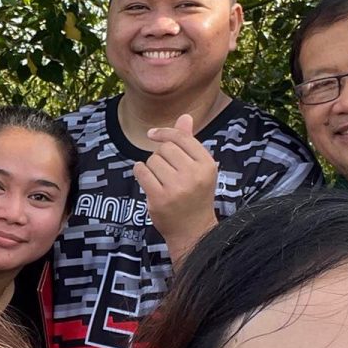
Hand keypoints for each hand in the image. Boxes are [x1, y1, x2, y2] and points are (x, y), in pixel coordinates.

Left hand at [135, 113, 218, 257]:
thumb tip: (185, 116)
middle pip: (164, 148)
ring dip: (151, 167)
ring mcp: (176, 187)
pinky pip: (141, 172)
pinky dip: (140, 172)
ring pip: (152, 160)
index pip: (181, 137)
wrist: (193, 230)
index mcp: (207, 164)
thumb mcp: (199, 168)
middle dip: (160, 156)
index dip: (164, 133)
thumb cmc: (195, 194)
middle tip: (166, 171)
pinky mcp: (159, 198)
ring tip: (161, 180)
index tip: (153, 134)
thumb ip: (189, 142)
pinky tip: (147, 180)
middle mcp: (194, 175)